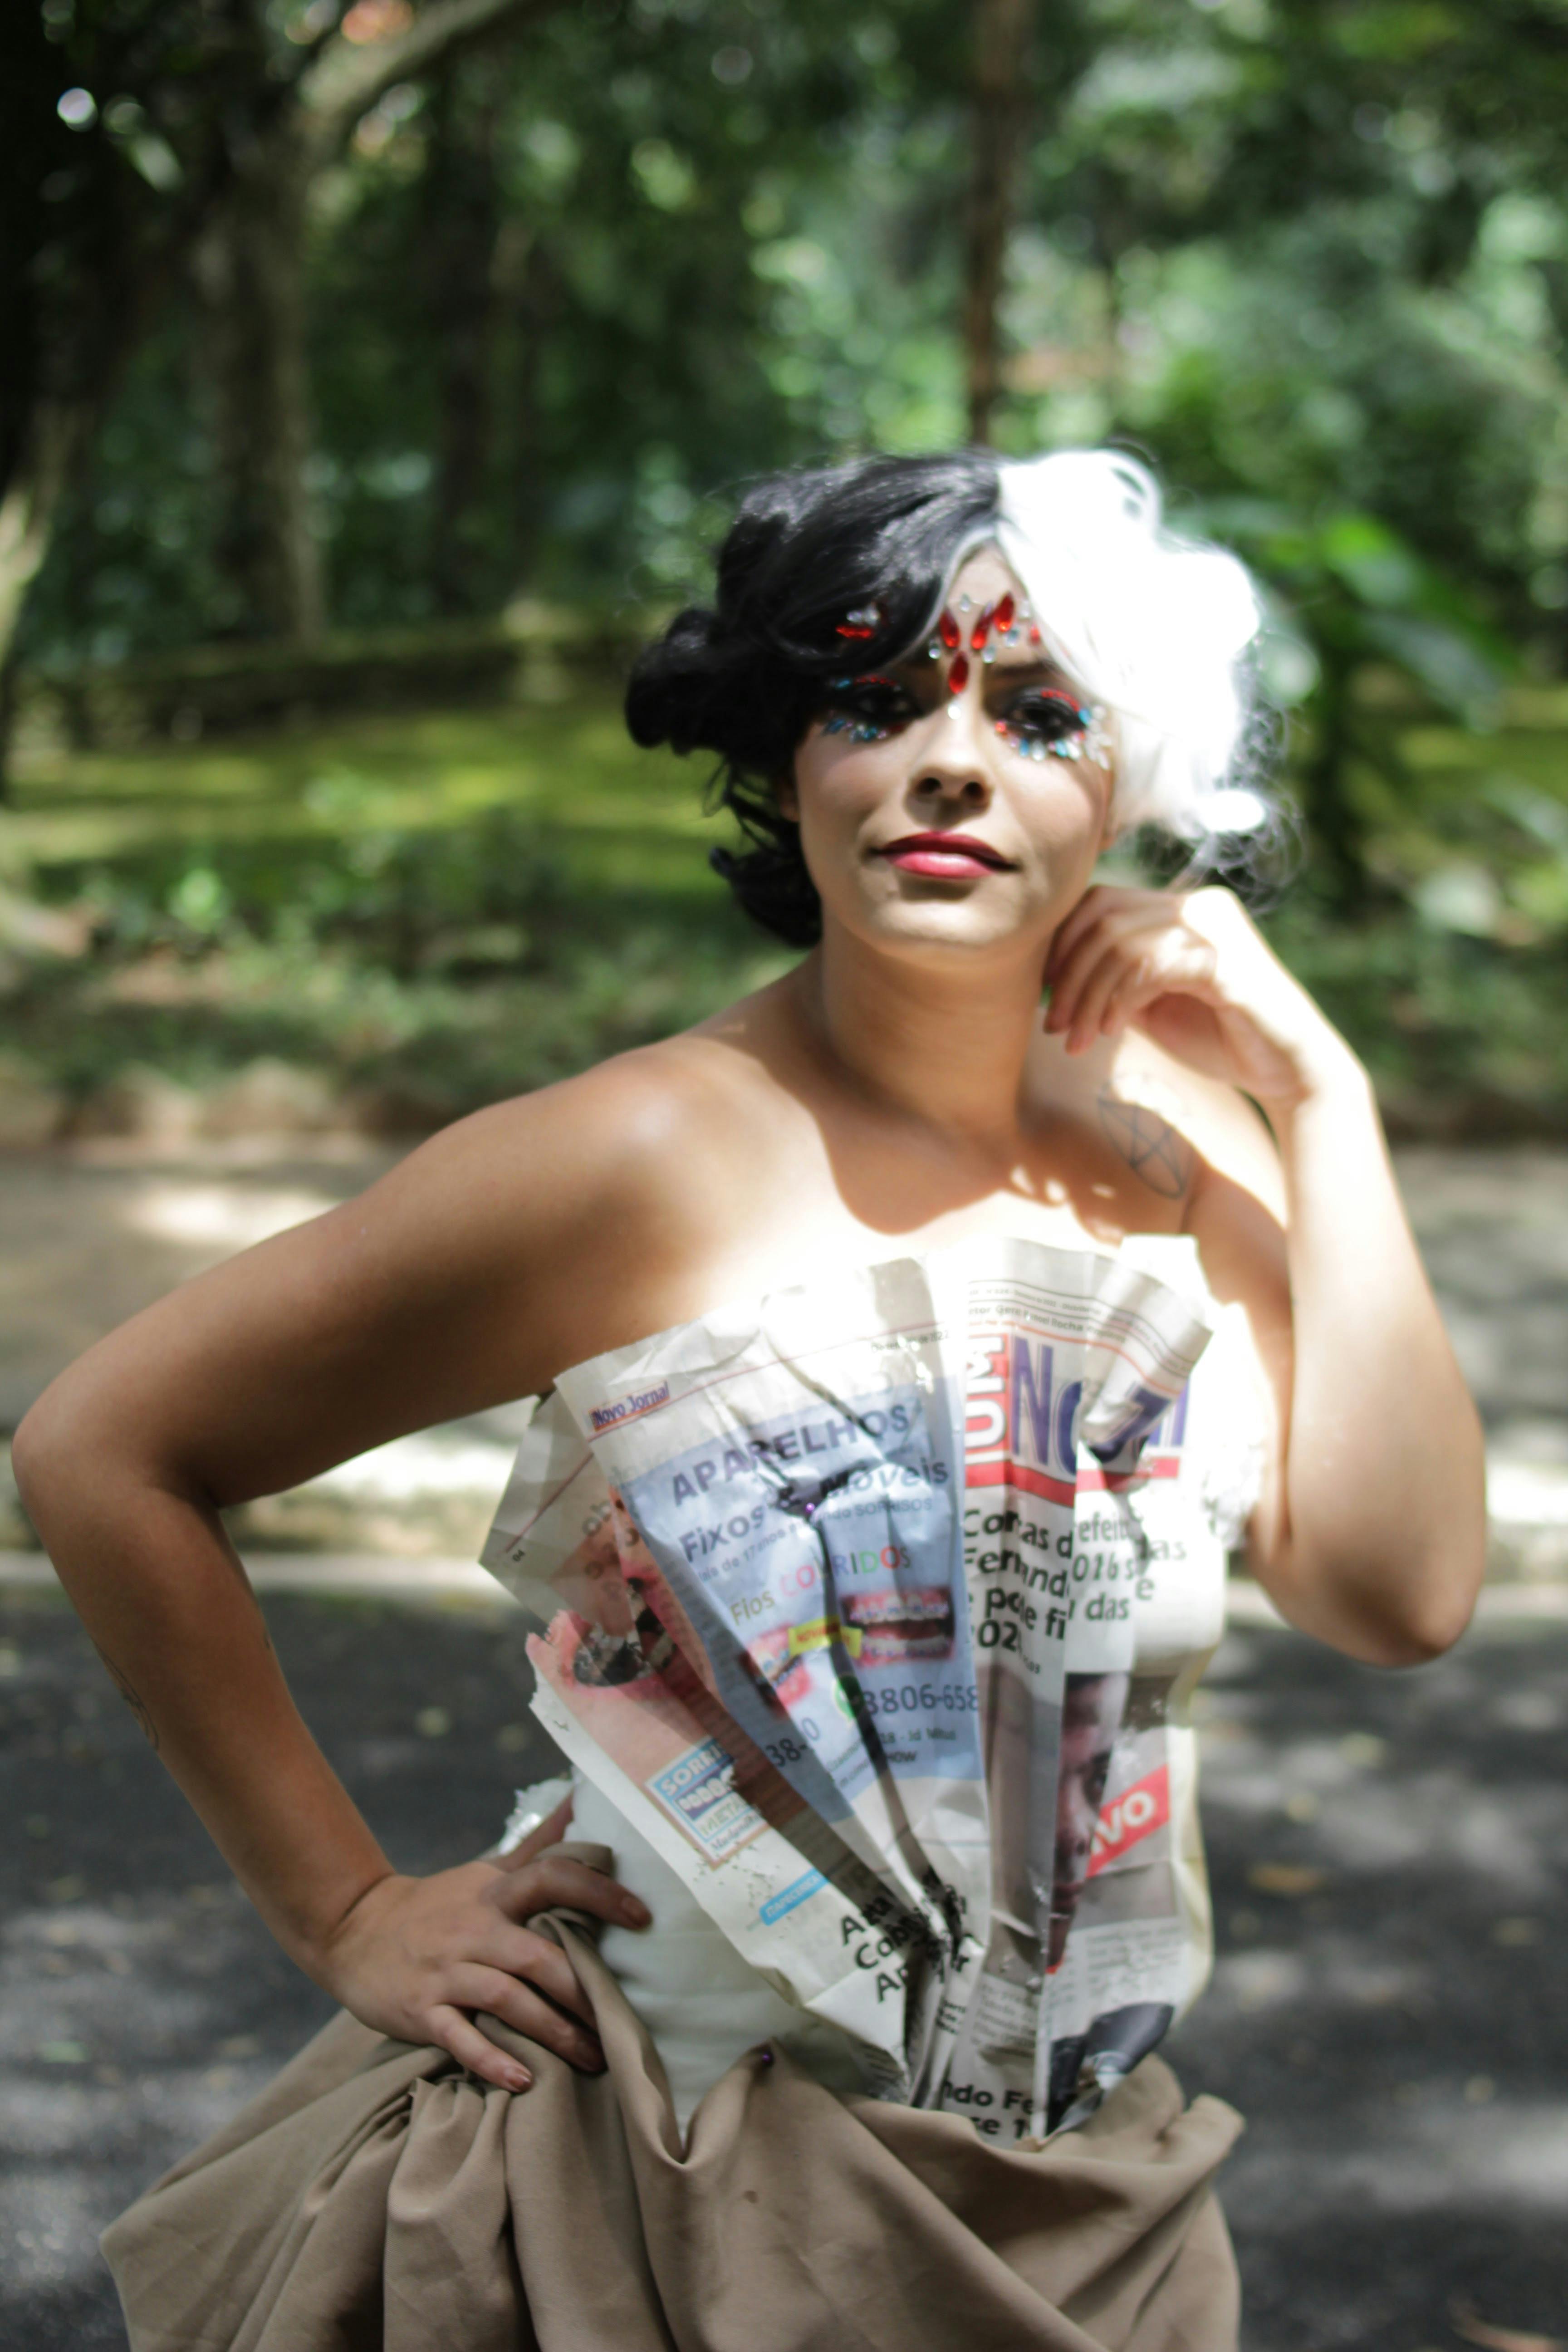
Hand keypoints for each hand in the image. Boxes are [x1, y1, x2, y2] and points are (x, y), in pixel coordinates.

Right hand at [312, 1797, 648, 2093]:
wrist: (354, 1930)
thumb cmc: (438, 1906)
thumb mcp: (486, 1872)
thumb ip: (539, 1846)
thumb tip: (584, 1799)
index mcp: (495, 1893)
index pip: (554, 1878)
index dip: (600, 1893)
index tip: (643, 1917)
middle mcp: (474, 1928)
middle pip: (538, 1955)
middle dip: (582, 1992)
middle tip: (621, 2025)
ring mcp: (445, 1970)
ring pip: (506, 1999)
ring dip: (552, 2033)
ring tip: (590, 2060)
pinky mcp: (420, 2009)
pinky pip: (459, 2037)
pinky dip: (491, 2059)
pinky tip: (523, 2080)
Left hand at [1044, 884, 1356, 1107]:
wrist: (1287, 1071)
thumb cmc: (1220, 1038)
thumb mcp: (1151, 1004)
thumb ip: (1114, 979)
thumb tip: (1054, 975)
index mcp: (1182, 908)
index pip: (1101, 902)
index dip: (1062, 943)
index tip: (1043, 992)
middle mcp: (1199, 905)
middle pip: (1103, 917)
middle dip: (1068, 975)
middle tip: (1054, 1025)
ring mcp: (1215, 928)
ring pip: (1120, 942)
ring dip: (1088, 996)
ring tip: (1079, 1040)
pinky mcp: (1225, 961)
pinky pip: (1153, 965)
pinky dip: (1121, 998)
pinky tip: (1112, 1031)